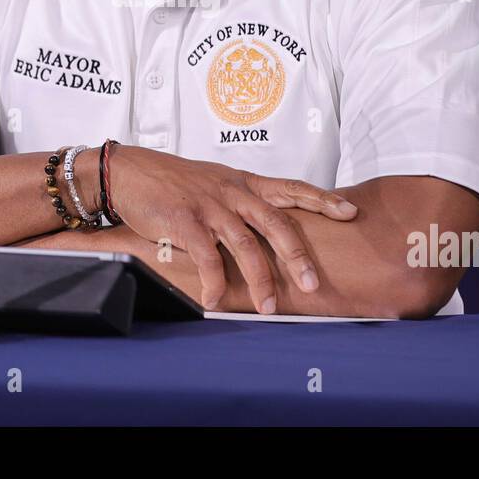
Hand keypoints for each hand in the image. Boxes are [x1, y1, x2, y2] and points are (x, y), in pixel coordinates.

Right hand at [104, 145, 357, 312]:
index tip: (349, 211)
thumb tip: (267, 224)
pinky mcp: (186, 221)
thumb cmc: (173, 181)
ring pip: (246, 246)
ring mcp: (210, 206)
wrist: (129, 172)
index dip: (321, 199)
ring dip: (260, 280)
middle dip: (297, 256)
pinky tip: (215, 299)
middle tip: (312, 283)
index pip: (291, 187)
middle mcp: (232, 192)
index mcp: (243, 182)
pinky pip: (208, 258)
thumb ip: (242, 199)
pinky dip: (214, 283)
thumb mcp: (215, 181)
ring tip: (269, 306)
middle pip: (276, 223)